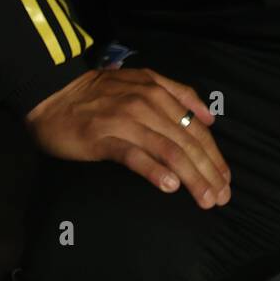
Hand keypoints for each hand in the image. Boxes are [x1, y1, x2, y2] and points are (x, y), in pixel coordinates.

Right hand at [24, 67, 231, 209]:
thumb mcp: (143, 81)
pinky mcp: (104, 138)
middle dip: (209, 171)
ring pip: (168, 150)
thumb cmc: (100, 92)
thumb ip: (178, 94)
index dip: (214, 155)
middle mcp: (147, 105)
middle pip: (187, 142)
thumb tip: (209, 117)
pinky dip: (155, 170)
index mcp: (159, 92)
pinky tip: (170, 186)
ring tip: (205, 199)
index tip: (226, 179)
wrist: (54, 93)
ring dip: (191, 177)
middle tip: (222, 198)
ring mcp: (126, 121)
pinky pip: (134, 156)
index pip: (195, 128)